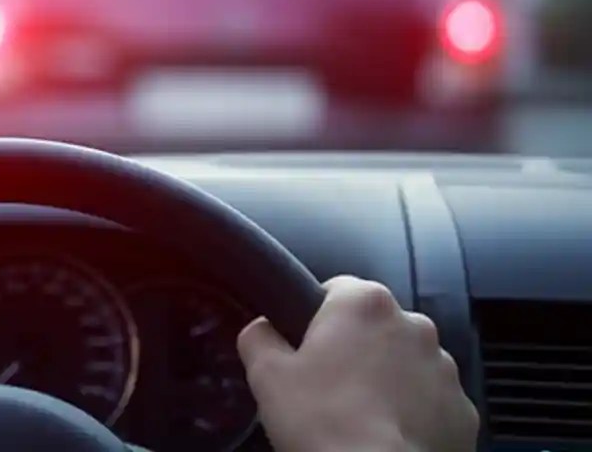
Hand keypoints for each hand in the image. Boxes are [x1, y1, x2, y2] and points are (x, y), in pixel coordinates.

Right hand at [237, 276, 477, 451]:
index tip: (305, 348)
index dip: (316, 317)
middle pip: (375, 326)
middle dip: (356, 347)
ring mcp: (445, 368)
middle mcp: (414, 324)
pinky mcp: (465, 410)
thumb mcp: (266, 374)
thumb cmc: (320, 421)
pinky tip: (389, 435)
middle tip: (328, 385)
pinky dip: (415, 412)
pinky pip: (432, 400)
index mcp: (365, 303)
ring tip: (361, 416)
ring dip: (388, 378)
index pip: (336, 289)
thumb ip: (259, 336)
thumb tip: (262, 328)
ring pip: (407, 362)